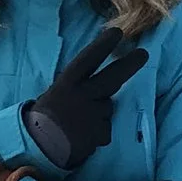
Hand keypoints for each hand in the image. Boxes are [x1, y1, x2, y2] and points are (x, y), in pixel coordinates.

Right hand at [23, 28, 150, 170]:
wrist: (37, 148)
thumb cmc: (45, 118)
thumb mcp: (56, 95)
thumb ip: (78, 87)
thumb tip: (103, 82)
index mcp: (66, 84)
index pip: (88, 60)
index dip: (102, 45)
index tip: (117, 32)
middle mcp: (81, 96)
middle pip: (112, 77)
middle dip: (129, 64)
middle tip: (144, 53)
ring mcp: (92, 115)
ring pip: (107, 107)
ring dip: (99, 112)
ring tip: (78, 123)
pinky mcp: (99, 133)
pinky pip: (105, 128)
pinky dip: (97, 132)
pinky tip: (82, 136)